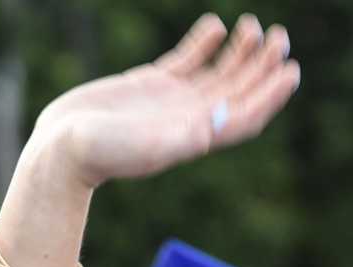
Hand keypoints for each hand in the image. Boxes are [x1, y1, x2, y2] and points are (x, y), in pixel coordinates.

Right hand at [29, 12, 301, 190]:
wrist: (61, 150)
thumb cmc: (99, 155)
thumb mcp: (140, 148)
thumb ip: (176, 139)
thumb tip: (208, 130)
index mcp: (196, 137)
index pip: (246, 115)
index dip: (271, 95)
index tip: (291, 71)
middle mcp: (191, 120)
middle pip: (239, 91)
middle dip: (262, 66)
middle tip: (281, 38)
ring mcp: (172, 102)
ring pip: (217, 74)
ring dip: (240, 53)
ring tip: (255, 27)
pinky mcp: (150, 85)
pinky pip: (186, 61)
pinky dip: (203, 44)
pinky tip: (217, 26)